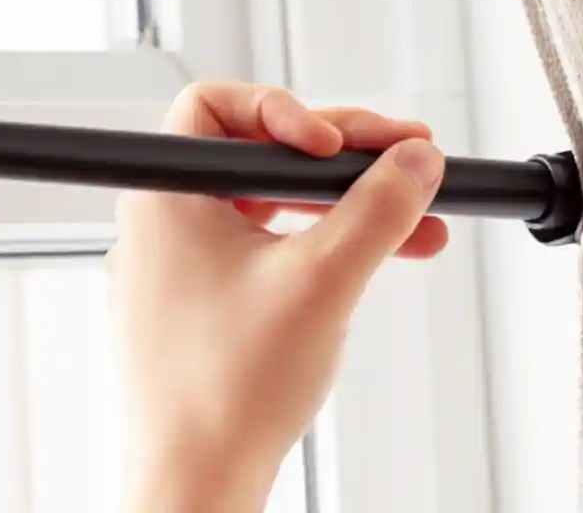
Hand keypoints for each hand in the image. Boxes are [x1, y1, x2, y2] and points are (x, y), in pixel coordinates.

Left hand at [111, 82, 446, 512]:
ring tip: (417, 218)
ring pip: (277, 206)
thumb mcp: (324, 279)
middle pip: (263, 154)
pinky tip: (383, 256)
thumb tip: (417, 161)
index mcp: (166, 198)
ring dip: (350, 207)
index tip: (340, 146)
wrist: (199, 482)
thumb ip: (380, 208)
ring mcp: (188, 267)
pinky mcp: (212, 304)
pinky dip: (328, 246)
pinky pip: (274, 250)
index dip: (291, 111)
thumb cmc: (224, 393)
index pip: (220, 106)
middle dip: (346, 160)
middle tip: (405, 161)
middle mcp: (167, 224)